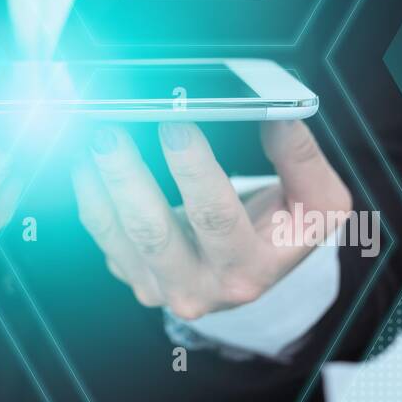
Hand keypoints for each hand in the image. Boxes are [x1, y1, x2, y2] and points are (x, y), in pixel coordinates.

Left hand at [72, 119, 352, 319]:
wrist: (252, 270)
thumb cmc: (282, 230)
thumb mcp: (316, 203)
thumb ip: (302, 159)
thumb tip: (277, 115)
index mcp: (249, 269)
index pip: (215, 217)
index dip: (193, 170)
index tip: (175, 123)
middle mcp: (200, 286)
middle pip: (153, 231)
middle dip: (127, 175)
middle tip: (111, 130)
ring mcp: (159, 286)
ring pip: (118, 233)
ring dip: (99, 181)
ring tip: (91, 136)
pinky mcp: (132, 275)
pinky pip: (101, 233)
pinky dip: (89, 191)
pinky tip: (84, 158)